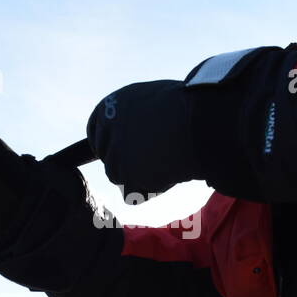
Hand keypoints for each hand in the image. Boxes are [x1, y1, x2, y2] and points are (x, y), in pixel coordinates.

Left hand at [86, 80, 198, 200]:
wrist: (200, 120)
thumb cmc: (189, 108)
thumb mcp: (154, 102)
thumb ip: (138, 118)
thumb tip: (138, 135)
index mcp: (110, 107)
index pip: (96, 134)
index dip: (114, 147)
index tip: (128, 155)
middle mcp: (106, 129)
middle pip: (110, 160)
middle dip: (130, 165)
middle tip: (157, 157)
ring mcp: (114, 153)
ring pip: (122, 178)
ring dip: (144, 176)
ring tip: (169, 158)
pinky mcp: (124, 175)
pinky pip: (134, 194)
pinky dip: (152, 189)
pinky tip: (169, 171)